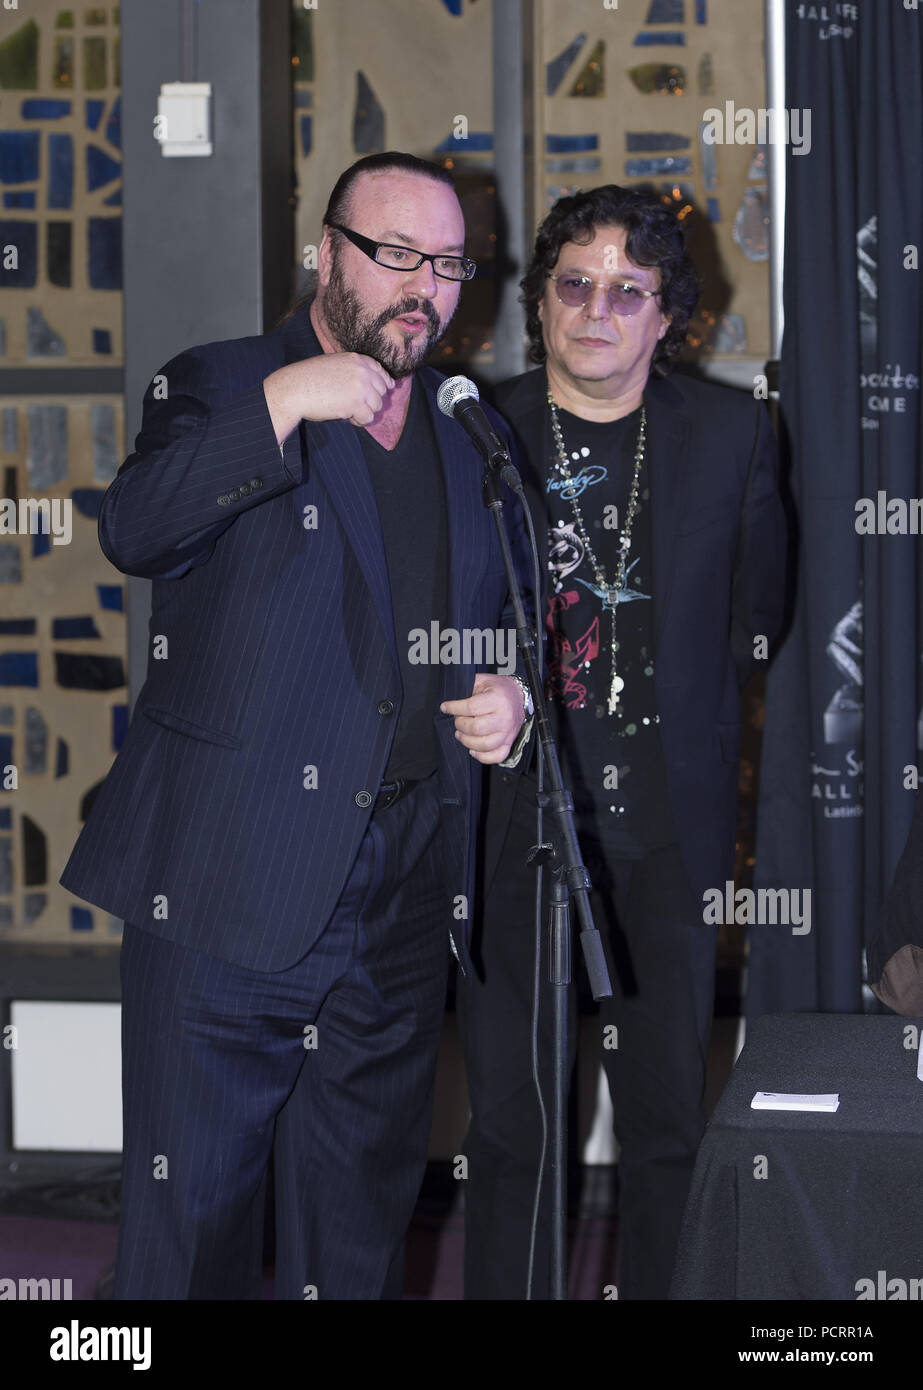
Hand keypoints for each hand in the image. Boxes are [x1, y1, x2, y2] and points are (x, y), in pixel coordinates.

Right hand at [263, 352, 395, 440]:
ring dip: (365, 412)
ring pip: (377, 405)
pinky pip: (369, 418)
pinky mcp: (356, 403)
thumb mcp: (333, 364)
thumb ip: (351, 369)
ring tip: (350, 412)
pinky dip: (360, 421)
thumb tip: (368, 383)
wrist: (294, 388)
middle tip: (356, 406)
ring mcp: (360, 387)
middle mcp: (361, 371)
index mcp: (355, 359)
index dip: (384, 381)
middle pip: (382, 390)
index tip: (386, 389)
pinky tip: (348, 418)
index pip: (380, 370)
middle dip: (372, 400)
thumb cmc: (308, 378)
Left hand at [440, 673, 525, 764]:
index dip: (454, 708)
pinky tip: (473, 749)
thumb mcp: (483, 681)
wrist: (520, 696)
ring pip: (484, 745)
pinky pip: (496, 757)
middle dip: (460, 725)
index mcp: (497, 700)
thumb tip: (450, 701)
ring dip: (466, 741)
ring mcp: (507, 732)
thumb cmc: (499, 690)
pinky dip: (481, 756)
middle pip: (476, 728)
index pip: (471, 707)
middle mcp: (504, 718)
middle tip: (457, 721)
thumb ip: (467, 687)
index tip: (445, 707)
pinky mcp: (509, 743)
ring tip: (461, 734)